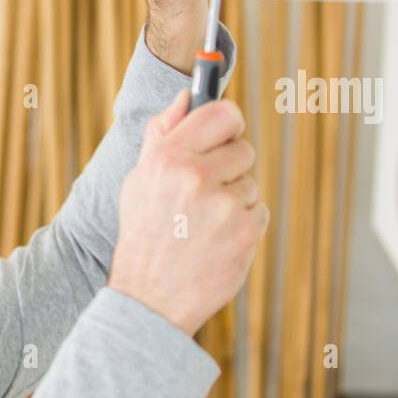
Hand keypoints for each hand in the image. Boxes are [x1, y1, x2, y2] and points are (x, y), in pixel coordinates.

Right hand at [107, 89, 268, 336]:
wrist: (149, 300)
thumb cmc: (143, 235)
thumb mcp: (139, 181)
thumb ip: (162, 134)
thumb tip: (187, 96)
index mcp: (168, 158)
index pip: (223, 114)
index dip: (226, 123)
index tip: (223, 134)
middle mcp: (196, 177)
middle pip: (243, 149)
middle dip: (228, 167)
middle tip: (203, 193)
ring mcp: (224, 206)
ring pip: (250, 183)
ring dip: (234, 199)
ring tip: (203, 224)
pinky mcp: (246, 233)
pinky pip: (258, 212)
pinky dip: (242, 225)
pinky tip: (215, 241)